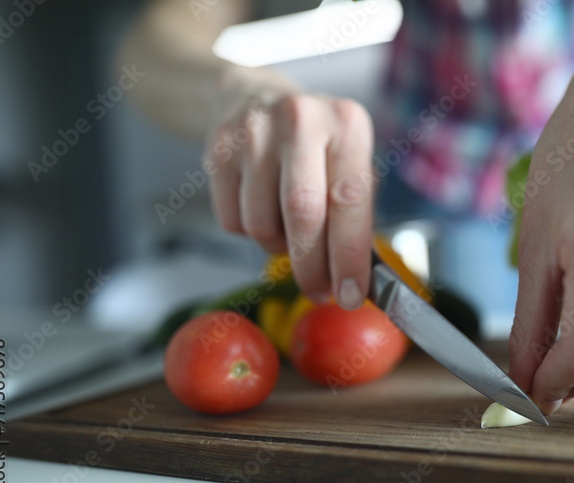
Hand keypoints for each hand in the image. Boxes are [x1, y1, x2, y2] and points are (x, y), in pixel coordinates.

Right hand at [206, 86, 375, 309]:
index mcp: (347, 124)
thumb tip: (356, 280)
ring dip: (277, 246)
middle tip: (318, 290)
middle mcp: (302, 120)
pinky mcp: (217, 150)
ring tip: (287, 226)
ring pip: (262, 225)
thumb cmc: (313, 144)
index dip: (349, 256)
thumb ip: (355, 215)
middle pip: (304, 215)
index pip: (350, 201)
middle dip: (312, 267)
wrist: (250, 97)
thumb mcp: (347, 162)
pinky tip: (259, 206)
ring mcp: (255, 133)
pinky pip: (232, 222)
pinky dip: (249, 232)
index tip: (351, 294)